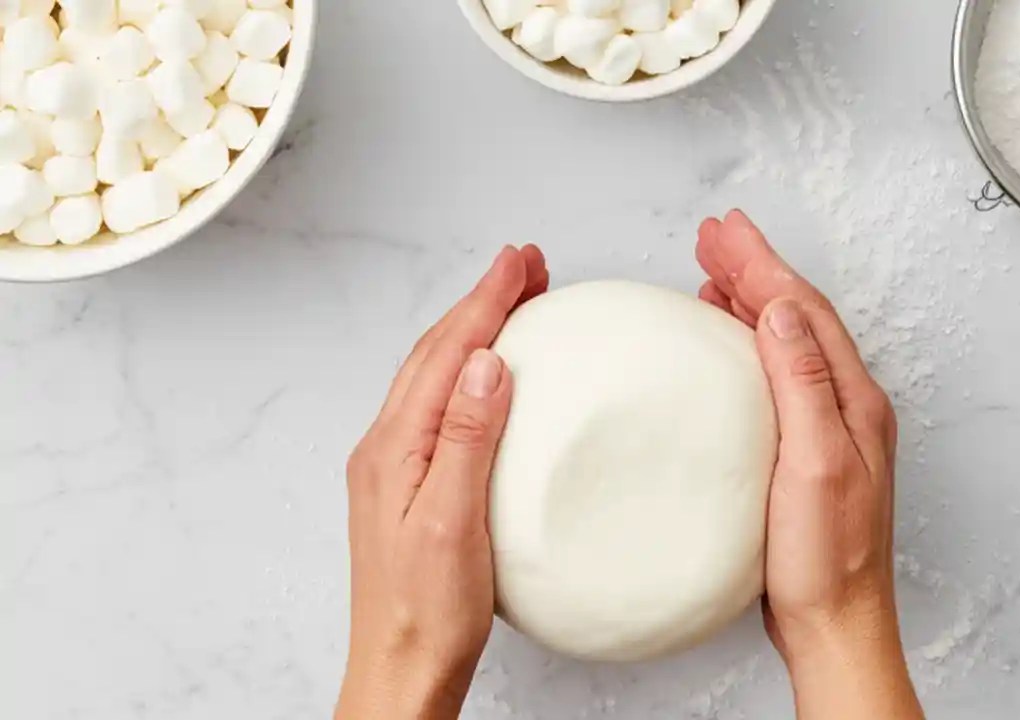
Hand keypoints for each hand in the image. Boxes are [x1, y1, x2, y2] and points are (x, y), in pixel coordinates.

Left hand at [336, 246, 549, 719]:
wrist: (401, 669)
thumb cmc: (427, 612)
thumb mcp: (453, 522)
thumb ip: (467, 439)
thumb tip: (485, 364)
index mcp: (394, 448)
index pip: (447, 354)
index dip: (485, 301)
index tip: (520, 262)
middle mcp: (385, 448)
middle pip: (435, 352)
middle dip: (480, 302)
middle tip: (525, 266)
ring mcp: (393, 465)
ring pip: (434, 374)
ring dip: (471, 331)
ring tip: (510, 302)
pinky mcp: (409, 484)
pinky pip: (437, 405)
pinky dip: (465, 371)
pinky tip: (487, 375)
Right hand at [696, 211, 922, 718]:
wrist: (834, 622)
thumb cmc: (826, 559)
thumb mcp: (815, 464)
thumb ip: (801, 384)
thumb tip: (781, 313)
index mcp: (851, 400)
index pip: (803, 311)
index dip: (763, 264)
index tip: (726, 231)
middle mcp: (845, 404)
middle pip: (797, 315)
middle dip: (756, 268)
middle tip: (715, 235)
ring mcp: (827, 425)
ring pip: (787, 339)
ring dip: (753, 298)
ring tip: (716, 271)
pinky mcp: (805, 447)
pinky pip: (777, 371)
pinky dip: (749, 341)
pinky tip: (730, 342)